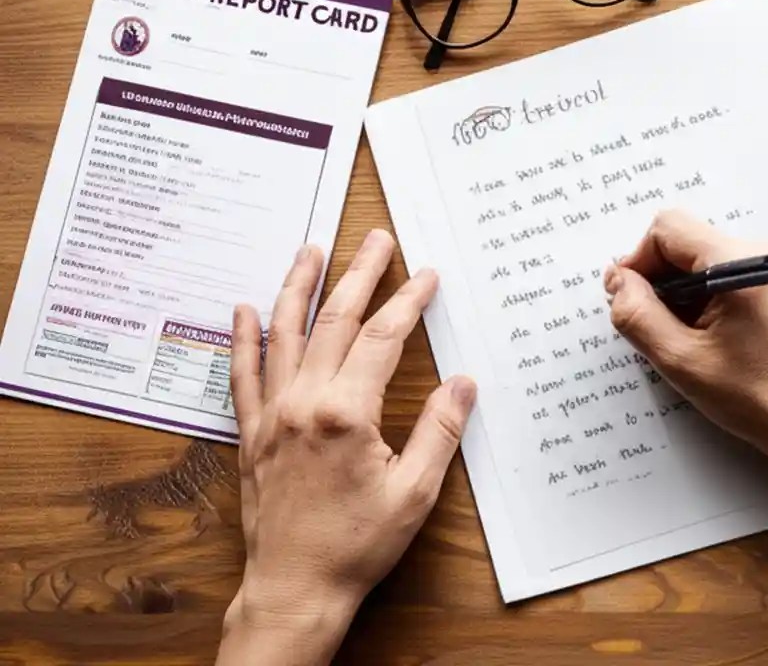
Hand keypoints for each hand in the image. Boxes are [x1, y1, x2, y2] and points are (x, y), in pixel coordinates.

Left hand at [219, 230, 475, 663]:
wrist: (295, 587)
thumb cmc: (356, 545)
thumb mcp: (415, 493)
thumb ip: (439, 431)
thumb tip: (464, 383)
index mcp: (346, 413)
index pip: (381, 338)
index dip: (408, 301)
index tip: (427, 275)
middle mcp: (302, 403)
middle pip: (333, 321)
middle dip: (358, 274)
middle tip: (376, 240)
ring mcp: (271, 415)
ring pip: (284, 334)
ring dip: (299, 287)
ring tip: (310, 250)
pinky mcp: (252, 434)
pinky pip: (242, 374)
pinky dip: (243, 339)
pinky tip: (244, 310)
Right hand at [605, 210, 767, 458]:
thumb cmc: (757, 398)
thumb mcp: (681, 360)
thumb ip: (638, 314)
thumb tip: (618, 280)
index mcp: (744, 263)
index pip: (670, 228)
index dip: (639, 261)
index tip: (631, 300)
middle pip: (691, 241)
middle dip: (665, 280)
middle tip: (660, 328)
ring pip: (711, 257)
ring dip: (690, 290)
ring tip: (693, 338)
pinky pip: (737, 271)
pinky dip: (715, 295)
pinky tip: (718, 335)